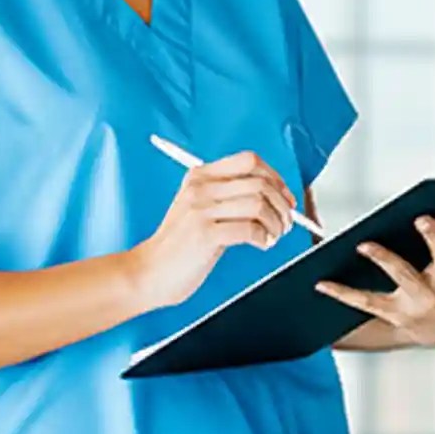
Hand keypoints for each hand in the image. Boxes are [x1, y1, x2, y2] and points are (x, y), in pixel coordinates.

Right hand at [130, 151, 295, 308]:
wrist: (149, 272)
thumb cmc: (178, 246)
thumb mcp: (197, 209)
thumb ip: (227, 197)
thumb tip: (272, 195)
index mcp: (199, 176)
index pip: (249, 161)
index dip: (275, 178)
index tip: (285, 198)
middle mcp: (200, 188)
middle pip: (259, 183)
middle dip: (281, 205)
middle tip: (285, 224)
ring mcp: (201, 210)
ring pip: (258, 204)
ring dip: (276, 223)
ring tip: (273, 237)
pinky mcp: (205, 234)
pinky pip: (250, 229)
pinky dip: (264, 238)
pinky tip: (261, 245)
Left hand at [315, 209, 434, 347]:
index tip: (421, 217)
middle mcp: (432, 294)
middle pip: (411, 274)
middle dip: (391, 260)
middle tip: (372, 239)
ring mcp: (410, 306)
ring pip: (386, 290)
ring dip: (369, 270)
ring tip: (356, 247)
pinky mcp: (390, 314)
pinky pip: (363, 302)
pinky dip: (340, 293)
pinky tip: (319, 281)